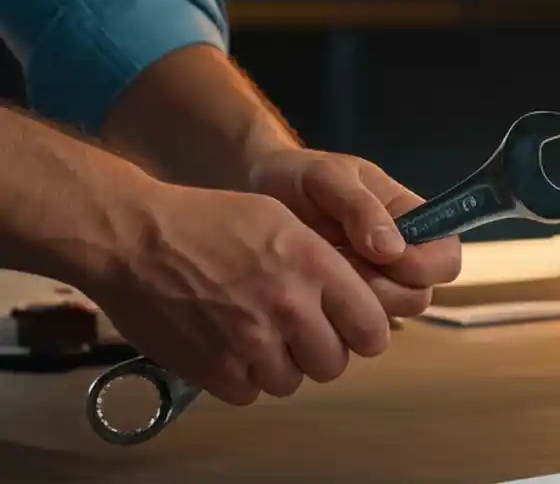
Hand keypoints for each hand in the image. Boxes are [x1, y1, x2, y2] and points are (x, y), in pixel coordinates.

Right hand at [85, 183, 392, 404]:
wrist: (134, 239)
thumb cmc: (210, 220)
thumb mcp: (283, 219)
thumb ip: (325, 261)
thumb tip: (357, 299)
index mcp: (314, 267)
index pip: (371, 328)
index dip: (365, 332)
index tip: (353, 329)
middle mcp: (289, 308)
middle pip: (334, 363)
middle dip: (321, 351)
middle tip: (299, 332)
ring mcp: (250, 343)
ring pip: (291, 381)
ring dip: (279, 365)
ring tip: (257, 334)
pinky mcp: (213, 370)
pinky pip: (249, 393)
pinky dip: (242, 378)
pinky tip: (228, 347)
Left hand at [246, 149, 462, 316]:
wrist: (259, 191)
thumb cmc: (300, 176)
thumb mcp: (329, 178)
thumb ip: (361, 208)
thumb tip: (393, 250)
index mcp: (412, 221)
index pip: (446, 259)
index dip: (422, 266)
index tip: (380, 253)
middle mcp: (401, 258)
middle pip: (419, 297)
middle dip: (379, 288)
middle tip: (340, 262)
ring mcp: (373, 283)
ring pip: (388, 317)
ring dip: (355, 301)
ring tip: (323, 270)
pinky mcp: (345, 304)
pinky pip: (354, 327)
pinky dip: (333, 313)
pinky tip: (312, 287)